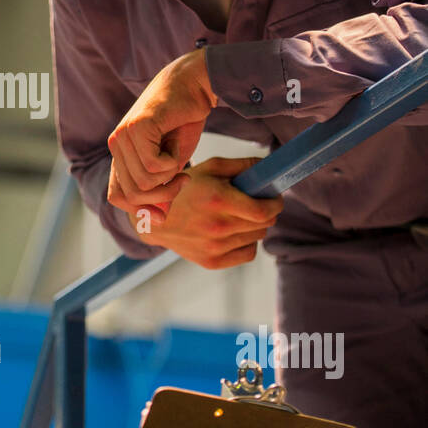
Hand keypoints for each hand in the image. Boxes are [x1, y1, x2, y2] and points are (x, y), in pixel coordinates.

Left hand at [107, 50, 216, 217]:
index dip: (140, 209)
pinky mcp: (137, 128)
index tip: (164, 212)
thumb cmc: (184, 121)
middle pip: (133, 195)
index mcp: (120, 153)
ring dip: (171, 177)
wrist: (194, 84)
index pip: (117, 196)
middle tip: (183, 179)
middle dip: (163, 196)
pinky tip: (176, 143)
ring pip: (145, 183)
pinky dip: (173, 162)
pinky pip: (154, 166)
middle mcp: (116, 144)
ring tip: (180, 159)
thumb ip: (161, 190)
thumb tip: (156, 221)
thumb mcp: (173, 164)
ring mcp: (123, 135)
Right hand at [127, 155, 283, 266]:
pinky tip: (234, 232)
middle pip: (264, 224)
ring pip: (257, 237)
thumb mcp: (210, 168)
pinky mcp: (211, 262)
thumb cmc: (184, 189)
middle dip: (267, 212)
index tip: (274, 197)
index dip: (275, 203)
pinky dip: (247, 243)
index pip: (264, 211)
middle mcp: (217, 227)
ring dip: (254, 226)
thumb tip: (269, 168)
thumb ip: (242, 166)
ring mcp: (214, 248)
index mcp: (218, 200)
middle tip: (257, 203)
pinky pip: (248, 253)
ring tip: (239, 216)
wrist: (152, 217)